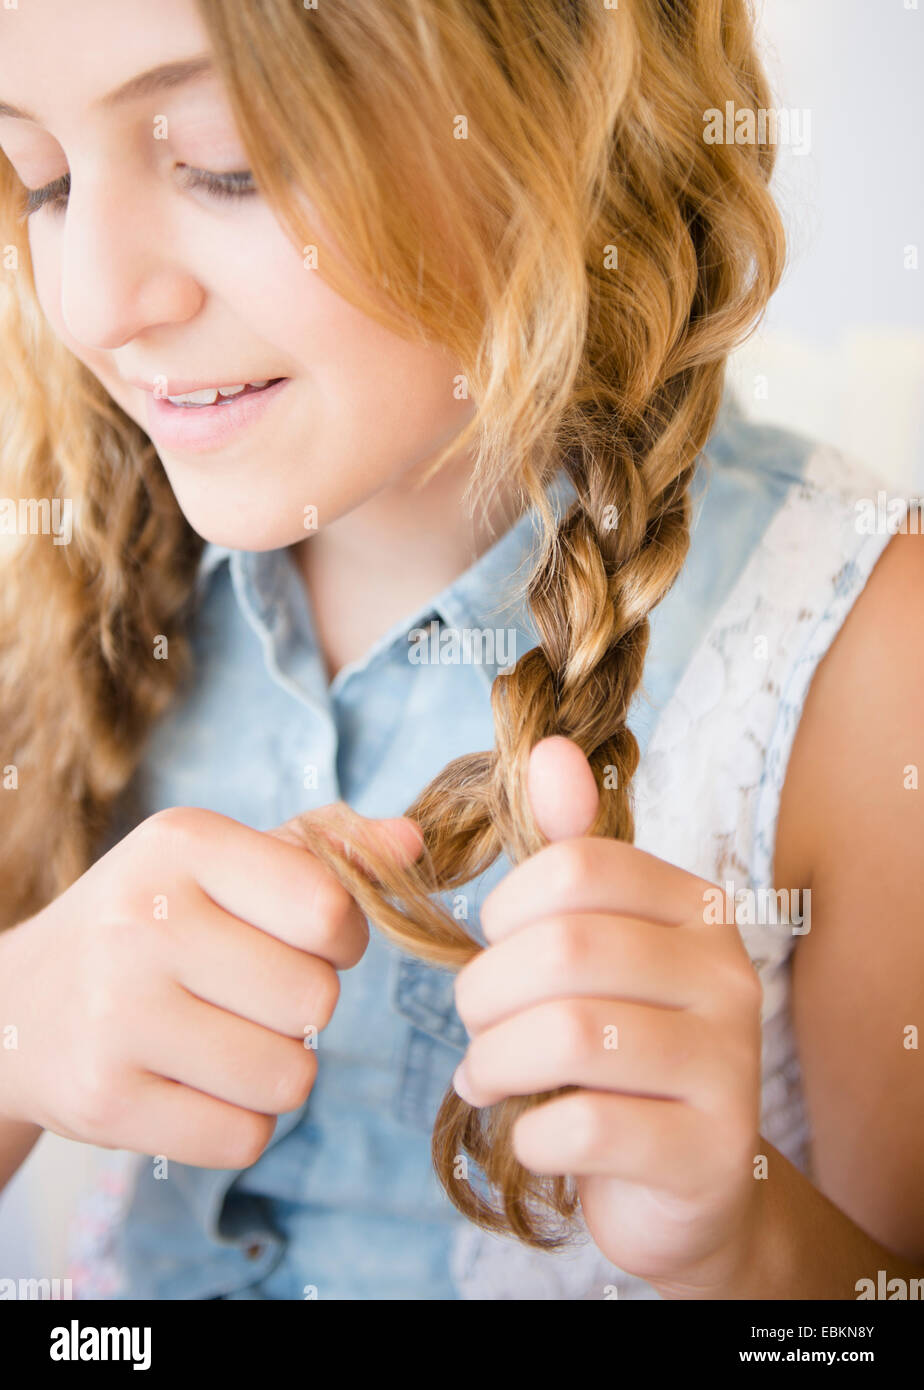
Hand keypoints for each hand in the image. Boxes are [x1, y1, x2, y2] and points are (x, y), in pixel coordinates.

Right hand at [0, 804, 420, 1168]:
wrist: (17, 1007)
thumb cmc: (150, 920)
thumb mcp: (219, 863)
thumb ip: (322, 850)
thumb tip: (414, 841)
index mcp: (183, 843)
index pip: (329, 909)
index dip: (343, 936)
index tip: (307, 939)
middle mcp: (144, 920)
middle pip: (317, 1000)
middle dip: (303, 1006)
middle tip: (248, 993)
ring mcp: (117, 1015)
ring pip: (291, 1077)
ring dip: (278, 1068)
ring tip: (224, 1038)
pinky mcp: (104, 1101)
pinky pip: (245, 1136)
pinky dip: (239, 1120)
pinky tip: (194, 1082)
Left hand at [451, 736, 764, 1292]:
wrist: (687, 1185)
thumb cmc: (620, 1047)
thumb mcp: (590, 944)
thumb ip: (568, 851)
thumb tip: (550, 749)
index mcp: (697, 907)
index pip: (576, 867)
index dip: (505, 912)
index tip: (496, 949)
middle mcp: (728, 975)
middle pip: (564, 949)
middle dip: (485, 993)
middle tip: (476, 1028)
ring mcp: (730, 1066)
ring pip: (572, 1035)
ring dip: (496, 1061)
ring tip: (486, 1075)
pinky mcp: (708, 1152)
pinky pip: (587, 1126)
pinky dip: (530, 1132)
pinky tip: (530, 1133)